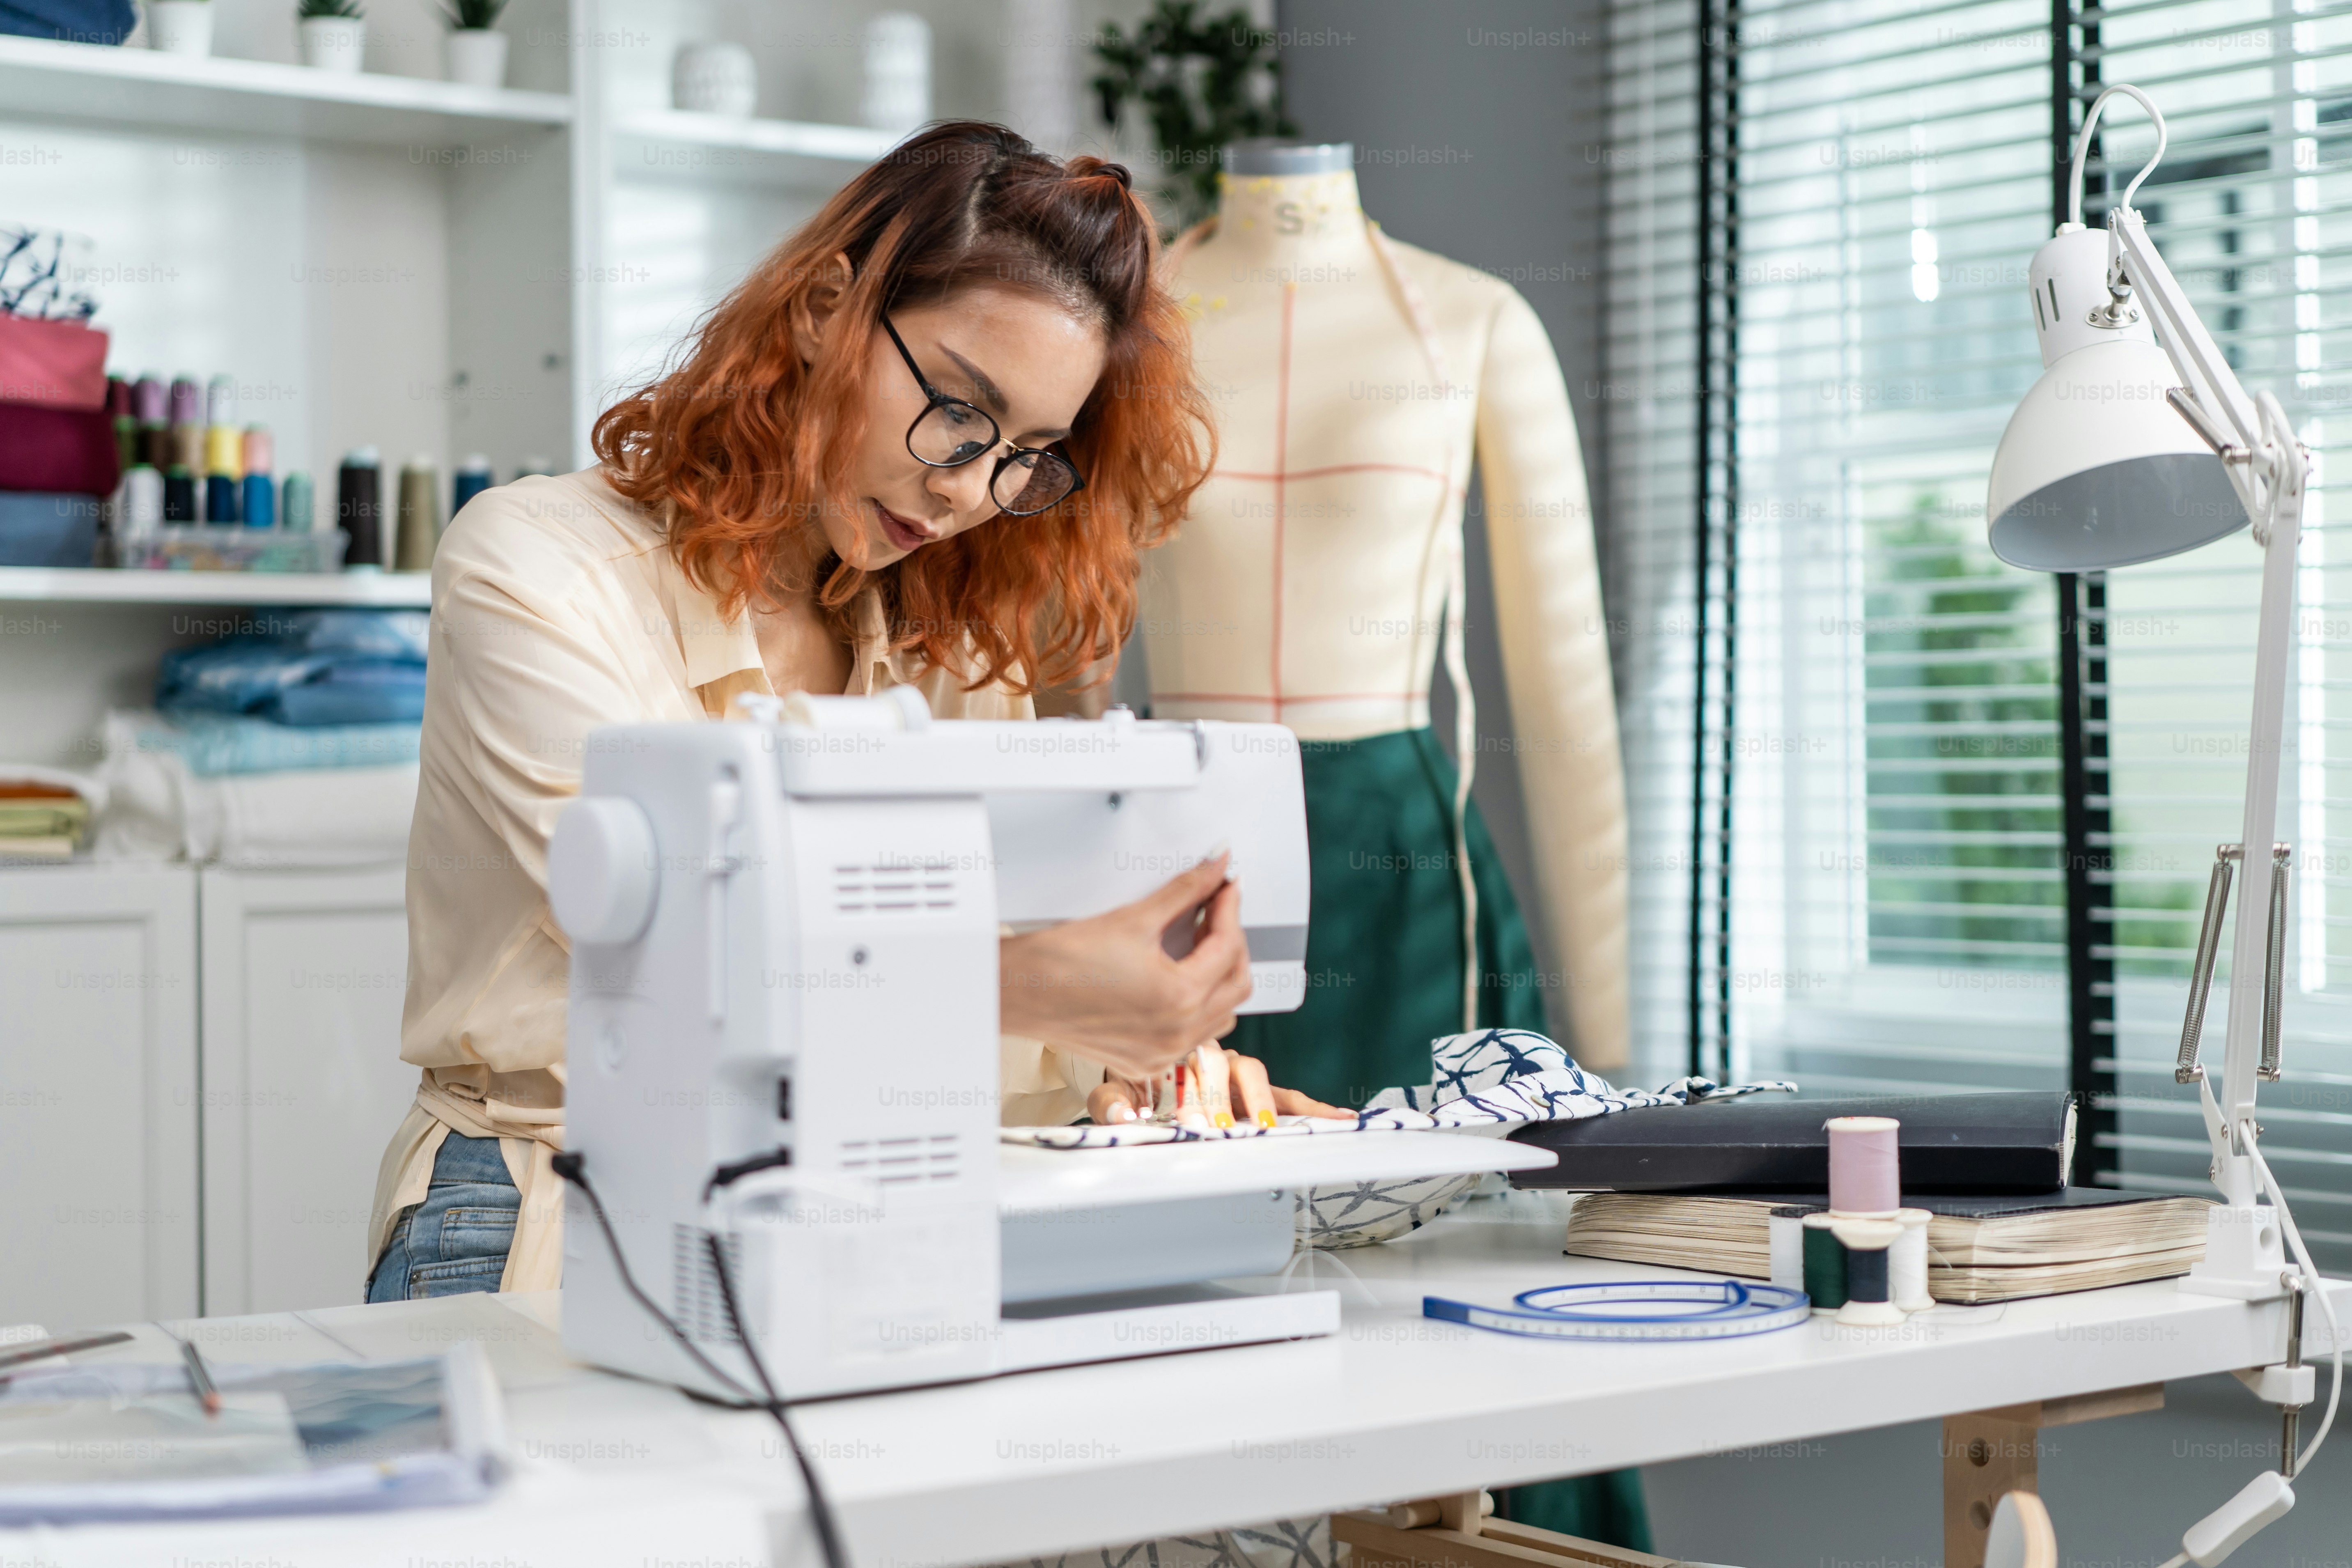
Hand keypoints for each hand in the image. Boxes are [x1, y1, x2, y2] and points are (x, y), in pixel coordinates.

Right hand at [999, 854, 1254, 1080]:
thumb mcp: (1134, 918)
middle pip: (1237, 985)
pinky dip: (1196, 1006)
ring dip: (1218, 977)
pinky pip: (1192, 1036)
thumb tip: (1215, 867)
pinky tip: (1177, 978)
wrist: (1019, 992)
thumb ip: (1186, 891)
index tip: (1224, 887)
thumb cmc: (1061, 962)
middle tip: (1214, 911)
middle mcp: (1176, 1034)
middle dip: (1232, 943)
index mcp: (1179, 999)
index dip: (1230, 908)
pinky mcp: (1145, 1062)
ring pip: (1220, 1014)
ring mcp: (1162, 1053)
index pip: (1230, 947)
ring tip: (1196, 944)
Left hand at [1085, 1048, 1355, 1125]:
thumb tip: (1123, 1118)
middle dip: (1235, 1101)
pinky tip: (1339, 1118)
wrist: (1143, 1064)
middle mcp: (1221, 1056)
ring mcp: (1243, 1076)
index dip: (1204, 1091)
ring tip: (1270, 1130)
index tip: (1200, 1124)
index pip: (1204, 1062)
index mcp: (1186, 1050)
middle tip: (1228, 1129)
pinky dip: (1313, 1109)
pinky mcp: (1260, 1098)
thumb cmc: (1135, 1076)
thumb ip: (1112, 1103)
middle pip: (1237, 1069)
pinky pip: (1290, 1099)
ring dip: (1269, 1107)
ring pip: (1265, 1081)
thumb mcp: (1115, 1089)